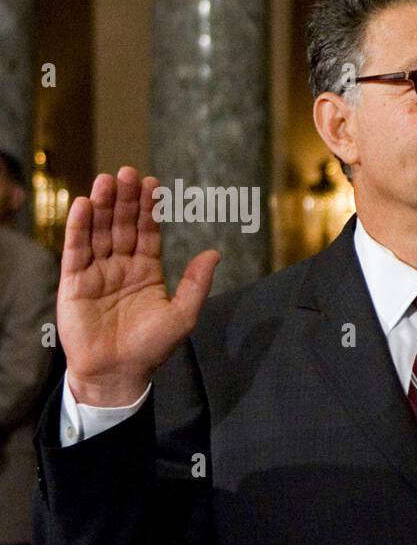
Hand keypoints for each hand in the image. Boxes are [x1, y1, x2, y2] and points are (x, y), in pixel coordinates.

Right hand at [59, 167, 219, 406]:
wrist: (117, 373)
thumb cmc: (150, 347)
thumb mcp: (182, 314)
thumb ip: (196, 283)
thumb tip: (215, 252)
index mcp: (147, 271)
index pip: (148, 232)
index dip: (150, 208)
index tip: (152, 183)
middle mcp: (121, 266)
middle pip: (123, 225)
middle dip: (126, 199)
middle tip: (128, 172)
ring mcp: (97, 272)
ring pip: (99, 232)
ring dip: (102, 206)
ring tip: (107, 180)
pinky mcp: (74, 282)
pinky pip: (76, 250)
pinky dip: (78, 227)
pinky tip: (83, 205)